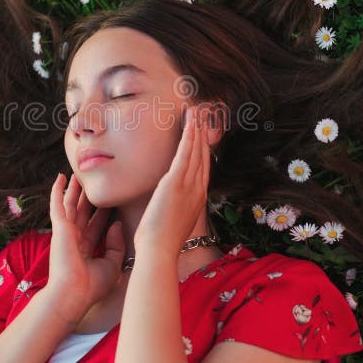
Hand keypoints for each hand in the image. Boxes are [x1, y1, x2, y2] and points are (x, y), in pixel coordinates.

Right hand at [45, 172, 125, 321]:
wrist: (74, 294)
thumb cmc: (92, 286)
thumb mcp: (112, 264)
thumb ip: (116, 245)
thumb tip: (116, 224)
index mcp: (87, 249)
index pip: (96, 226)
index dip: (104, 213)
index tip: (112, 202)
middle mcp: (76, 239)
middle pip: (83, 212)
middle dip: (87, 198)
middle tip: (92, 183)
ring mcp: (66, 232)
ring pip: (71, 205)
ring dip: (73, 190)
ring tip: (77, 176)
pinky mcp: (59, 227)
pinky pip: (58, 205)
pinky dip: (58, 191)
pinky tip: (60, 178)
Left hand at [133, 105, 210, 256]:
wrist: (159, 251)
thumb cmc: (161, 241)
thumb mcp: (173, 220)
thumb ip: (175, 206)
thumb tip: (169, 199)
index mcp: (197, 199)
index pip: (203, 168)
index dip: (203, 148)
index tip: (202, 133)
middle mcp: (197, 190)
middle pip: (203, 156)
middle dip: (203, 134)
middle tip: (204, 114)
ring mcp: (188, 186)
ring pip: (196, 151)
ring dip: (197, 129)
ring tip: (197, 111)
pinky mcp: (176, 183)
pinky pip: (185, 155)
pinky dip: (189, 138)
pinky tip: (190, 124)